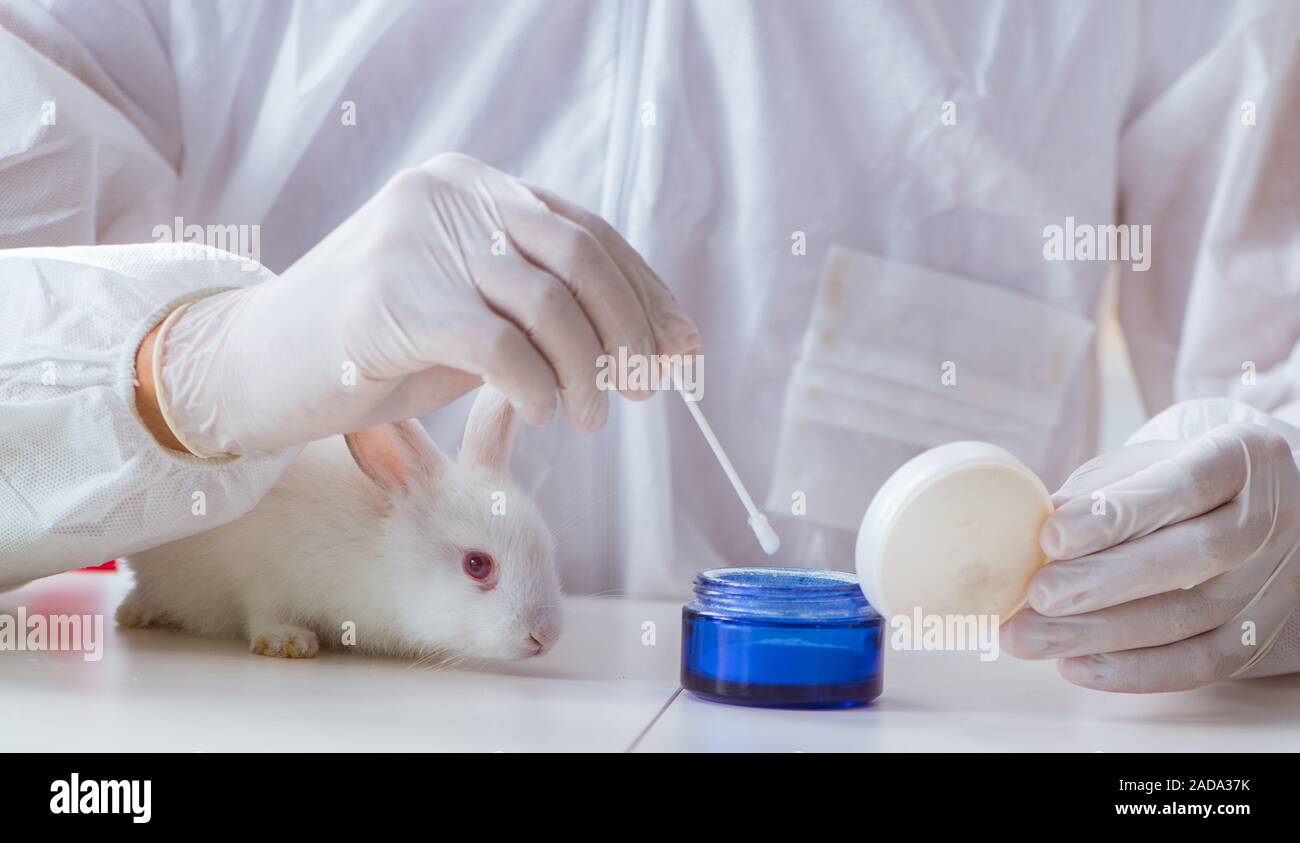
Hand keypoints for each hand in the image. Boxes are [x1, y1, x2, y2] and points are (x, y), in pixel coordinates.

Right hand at [154, 152, 699, 454]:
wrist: (254, 367)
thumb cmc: (373, 349)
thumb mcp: (470, 314)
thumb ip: (542, 311)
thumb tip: (652, 344)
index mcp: (471, 185)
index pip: (586, 230)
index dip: (643, 292)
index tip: (678, 346)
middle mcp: (447, 195)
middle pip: (580, 253)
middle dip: (631, 327)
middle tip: (646, 386)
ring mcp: (416, 240)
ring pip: (549, 300)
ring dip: (588, 371)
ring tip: (590, 416)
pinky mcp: (391, 299)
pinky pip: (501, 345)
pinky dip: (536, 388)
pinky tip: (539, 415)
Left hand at [1004, 416, 1299, 691]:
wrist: (1266, 510)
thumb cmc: (1184, 481)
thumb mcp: (1149, 462)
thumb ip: (1101, 489)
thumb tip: (1040, 525)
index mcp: (1241, 458)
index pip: (1181, 486)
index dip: (1114, 515)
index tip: (1050, 538)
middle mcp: (1271, 520)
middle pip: (1191, 557)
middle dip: (1103, 582)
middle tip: (1036, 597)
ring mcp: (1276, 581)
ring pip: (1190, 617)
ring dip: (1101, 634)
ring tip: (1031, 637)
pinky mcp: (1265, 635)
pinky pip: (1202, 662)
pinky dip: (1136, 670)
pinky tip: (1076, 665)